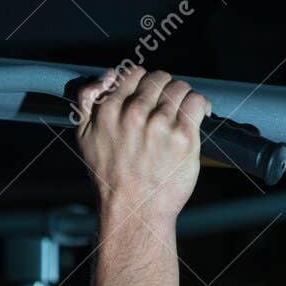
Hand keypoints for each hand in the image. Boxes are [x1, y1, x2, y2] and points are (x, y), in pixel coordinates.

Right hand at [75, 66, 210, 221]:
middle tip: (165, 108)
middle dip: (163, 90)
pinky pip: (197, 102)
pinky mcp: (183, 136)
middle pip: (158, 78)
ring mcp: (160, 123)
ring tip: (180, 115)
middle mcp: (134, 113)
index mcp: (109, 110)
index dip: (141, 83)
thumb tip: (105, 77)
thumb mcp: (84, 139)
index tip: (147, 97)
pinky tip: (198, 116)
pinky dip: (200, 106)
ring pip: (179, 87)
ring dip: (182, 98)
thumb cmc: (111, 180)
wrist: (134, 212)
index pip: (133, 73)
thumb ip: (87, 103)